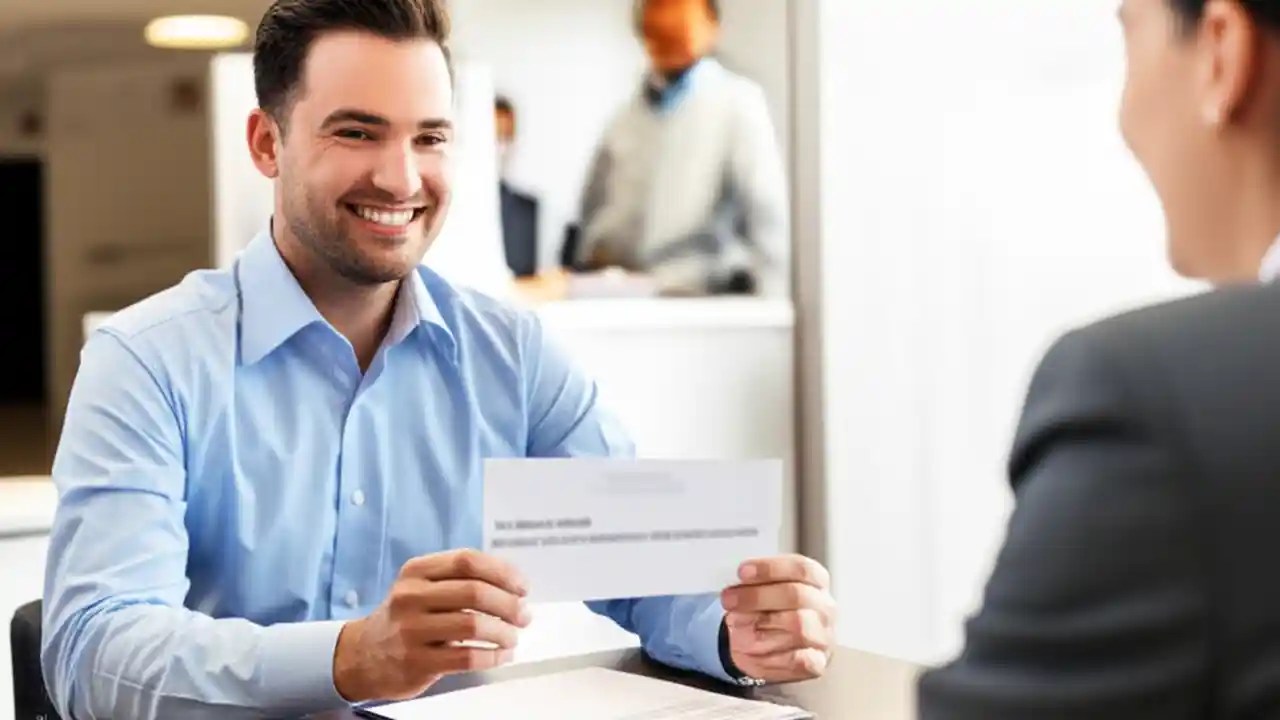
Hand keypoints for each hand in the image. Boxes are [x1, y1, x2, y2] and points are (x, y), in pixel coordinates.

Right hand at [332, 549, 532, 701]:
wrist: (363, 655)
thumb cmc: (406, 619)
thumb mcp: (422, 588)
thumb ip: (460, 580)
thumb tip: (513, 586)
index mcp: (416, 571)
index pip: (468, 561)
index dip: (503, 572)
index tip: (523, 586)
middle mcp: (410, 596)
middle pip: (474, 592)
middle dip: (509, 604)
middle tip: (524, 615)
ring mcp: (410, 630)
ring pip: (472, 625)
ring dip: (503, 632)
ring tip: (513, 637)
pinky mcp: (416, 662)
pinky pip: (466, 658)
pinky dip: (492, 656)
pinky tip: (501, 655)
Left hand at [721, 555, 836, 683]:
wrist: (764, 648)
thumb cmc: (765, 612)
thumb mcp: (757, 591)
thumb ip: (753, 586)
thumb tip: (738, 593)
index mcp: (816, 581)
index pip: (801, 568)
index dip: (771, 568)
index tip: (743, 572)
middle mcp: (824, 606)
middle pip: (797, 594)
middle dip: (757, 596)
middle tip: (729, 599)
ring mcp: (823, 636)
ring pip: (799, 625)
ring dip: (761, 623)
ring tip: (737, 622)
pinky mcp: (817, 662)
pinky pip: (801, 659)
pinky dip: (773, 653)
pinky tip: (755, 647)